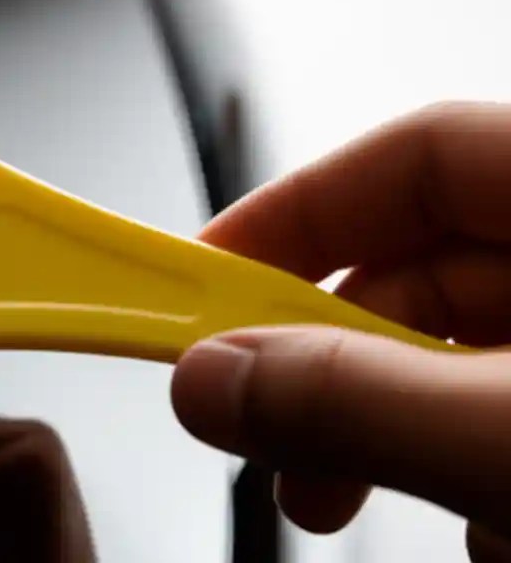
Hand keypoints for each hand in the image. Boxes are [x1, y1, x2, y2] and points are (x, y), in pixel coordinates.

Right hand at [170, 102, 510, 559]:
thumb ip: (358, 404)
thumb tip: (213, 380)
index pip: (417, 154)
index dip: (298, 209)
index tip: (199, 281)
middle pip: (423, 269)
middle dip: (330, 359)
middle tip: (268, 435)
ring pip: (461, 357)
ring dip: (394, 434)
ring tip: (362, 502)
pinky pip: (508, 416)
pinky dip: (466, 468)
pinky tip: (487, 529)